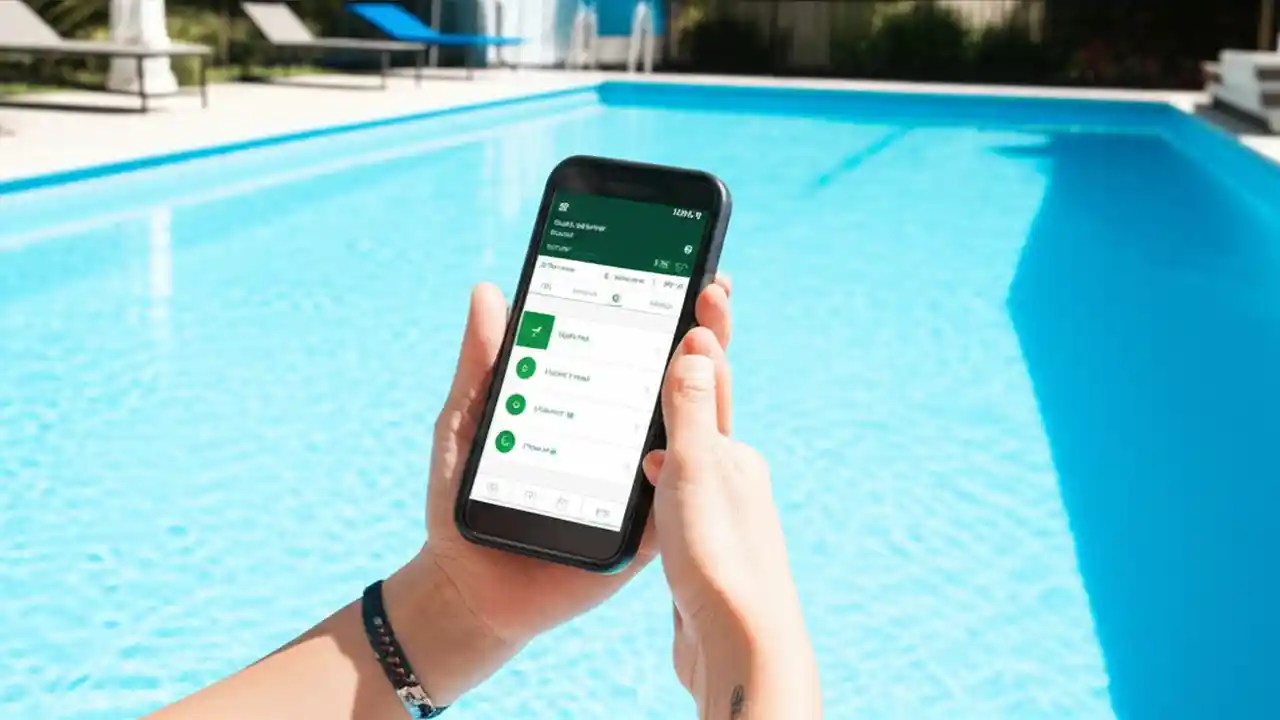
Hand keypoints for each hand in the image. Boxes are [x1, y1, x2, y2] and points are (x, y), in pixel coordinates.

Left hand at [409, 276, 733, 651]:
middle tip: (712, 292)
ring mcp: (641, 486)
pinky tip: (694, 425)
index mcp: (593, 408)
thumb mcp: (466, 418)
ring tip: (704, 342)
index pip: (642, 352)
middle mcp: (627, 442)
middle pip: (681, 383)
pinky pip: (680, 500)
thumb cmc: (463, 498)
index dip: (672, 311)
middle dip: (705, 333)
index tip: (692, 268)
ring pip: (693, 433)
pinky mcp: (644, 534)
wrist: (463, 584)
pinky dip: (691, 463)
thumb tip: (489, 290)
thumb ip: (482, 361)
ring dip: (708, 385)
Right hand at [642, 330, 819, 716]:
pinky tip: (639, 485)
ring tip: (643, 396)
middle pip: (700, 409)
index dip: (706, 330)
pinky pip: (673, 494)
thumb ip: (691, 409)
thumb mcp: (699, 468)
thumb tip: (696, 345)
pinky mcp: (697, 549)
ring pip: (685, 452)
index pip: (713, 375)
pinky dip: (656, 475)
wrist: (736, 645)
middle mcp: (728, 475)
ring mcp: (715, 512)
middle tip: (676, 320)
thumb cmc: (720, 555)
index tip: (708, 284)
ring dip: (665, 422)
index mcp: (730, 449)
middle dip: (684, 369)